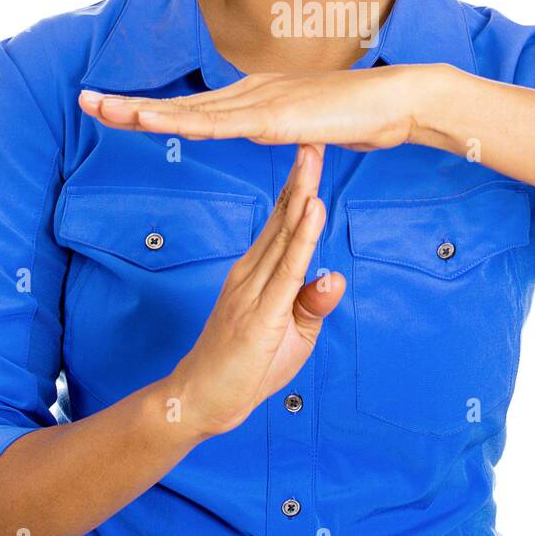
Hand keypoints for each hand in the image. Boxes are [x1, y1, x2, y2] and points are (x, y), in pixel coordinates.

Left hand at [78, 63, 432, 151]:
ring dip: (143, 110)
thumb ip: (279, 126)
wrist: (397, 100)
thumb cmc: (358, 115)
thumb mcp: (305, 125)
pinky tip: (157, 122)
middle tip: (84, 100)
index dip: (149, 109)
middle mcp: (249, 93)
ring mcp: (261, 103)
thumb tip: (260, 129)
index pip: (191, 107)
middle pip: (179, 103)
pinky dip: (185, 122)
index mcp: (253, 98)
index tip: (112, 108)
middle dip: (129, 104)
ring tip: (103, 108)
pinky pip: (222, 123)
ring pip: (190, 110)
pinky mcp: (277, 118)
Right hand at [165, 143, 344, 438]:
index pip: (281, 222)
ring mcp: (251, 290)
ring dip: (303, 193)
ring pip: (284, 234)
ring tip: (314, 157)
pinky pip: (287, 269)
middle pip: (282, 217)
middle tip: (315, 134)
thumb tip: (334, 276)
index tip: (312, 154)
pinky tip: (314, 210)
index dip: (298, 188)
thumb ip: (311, 303)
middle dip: (301, 176)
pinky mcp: (259, 314)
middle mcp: (251, 272)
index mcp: (256, 273)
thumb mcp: (291, 334)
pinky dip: (303, 237)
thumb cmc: (243, 369)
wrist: (199, 402)